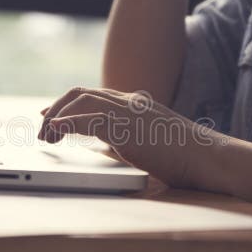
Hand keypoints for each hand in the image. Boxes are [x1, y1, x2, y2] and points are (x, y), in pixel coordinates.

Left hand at [38, 87, 227, 188]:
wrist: (208, 159)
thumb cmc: (185, 157)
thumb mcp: (149, 143)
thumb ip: (126, 138)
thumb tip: (104, 144)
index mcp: (135, 103)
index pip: (94, 95)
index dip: (69, 104)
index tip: (53, 116)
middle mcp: (130, 101)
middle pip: (81, 93)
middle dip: (57, 107)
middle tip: (43, 125)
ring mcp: (128, 111)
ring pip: (81, 101)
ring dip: (57, 116)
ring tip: (46, 134)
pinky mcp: (127, 126)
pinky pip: (87, 118)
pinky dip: (67, 122)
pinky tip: (56, 130)